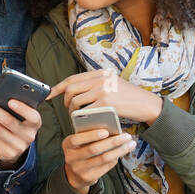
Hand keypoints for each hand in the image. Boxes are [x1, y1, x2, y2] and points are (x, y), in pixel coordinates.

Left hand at [0, 96, 42, 168]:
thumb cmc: (18, 124)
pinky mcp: (8, 152)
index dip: (22, 109)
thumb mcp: (22, 116)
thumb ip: (16, 108)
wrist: (17, 146)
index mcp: (35, 123)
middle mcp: (29, 135)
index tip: (10, 101)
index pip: (32, 116)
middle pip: (8, 121)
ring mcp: (19, 146)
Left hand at [48, 70, 162, 124]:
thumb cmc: (130, 97)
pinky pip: (85, 111)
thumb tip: (78, 90)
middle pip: (71, 88)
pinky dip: (80, 117)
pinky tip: (83, 120)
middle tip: (67, 108)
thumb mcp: (114, 83)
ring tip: (76, 116)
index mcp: (100, 73)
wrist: (146, 104)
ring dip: (72, 111)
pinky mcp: (105, 102)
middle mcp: (100, 79)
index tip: (49, 94)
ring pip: (75, 101)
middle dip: (65, 100)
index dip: (58, 87)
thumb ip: (98, 83)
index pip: (73, 78)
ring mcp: (102, 90)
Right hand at [61, 127, 137, 193]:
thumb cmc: (80, 151)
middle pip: (94, 149)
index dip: (91, 135)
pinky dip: (116, 158)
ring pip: (103, 158)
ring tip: (130, 144)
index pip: (77, 139)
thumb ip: (89, 136)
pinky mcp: (89, 177)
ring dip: (119, 150)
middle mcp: (71, 158)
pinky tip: (122, 152)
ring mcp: (80, 169)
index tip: (106, 131)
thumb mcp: (79, 142)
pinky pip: (106, 166)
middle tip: (126, 136)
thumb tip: (112, 130)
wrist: (74, 174)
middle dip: (112, 142)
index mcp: (67, 144)